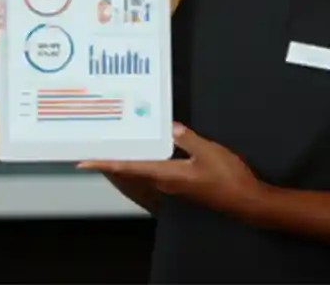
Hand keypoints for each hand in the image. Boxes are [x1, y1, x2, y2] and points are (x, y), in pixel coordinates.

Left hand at [79, 124, 264, 217]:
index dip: (105, 163)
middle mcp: (165, 181)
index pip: (129, 167)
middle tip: (93, 148)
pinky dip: (145, 161)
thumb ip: (188, 139)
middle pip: (131, 169)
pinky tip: (149, 150)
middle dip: (111, 159)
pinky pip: (157, 170)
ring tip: (115, 146)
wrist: (246, 201)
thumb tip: (169, 127)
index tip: (84, 162)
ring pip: (143, 170)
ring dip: (127, 160)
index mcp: (167, 174)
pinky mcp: (183, 183)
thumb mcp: (209, 152)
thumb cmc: (228, 178)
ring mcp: (174, 184)